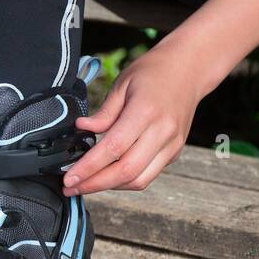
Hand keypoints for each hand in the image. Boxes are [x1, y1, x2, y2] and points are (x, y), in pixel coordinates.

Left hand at [64, 49, 199, 195]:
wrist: (189, 69)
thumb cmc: (153, 72)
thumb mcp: (122, 84)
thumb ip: (103, 113)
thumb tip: (82, 129)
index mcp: (145, 112)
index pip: (112, 148)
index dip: (88, 167)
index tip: (69, 178)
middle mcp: (162, 132)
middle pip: (126, 171)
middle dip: (95, 184)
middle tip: (71, 188)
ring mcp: (171, 144)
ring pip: (138, 180)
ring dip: (110, 187)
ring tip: (86, 185)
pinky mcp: (174, 152)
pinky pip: (148, 175)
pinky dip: (126, 180)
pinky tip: (108, 176)